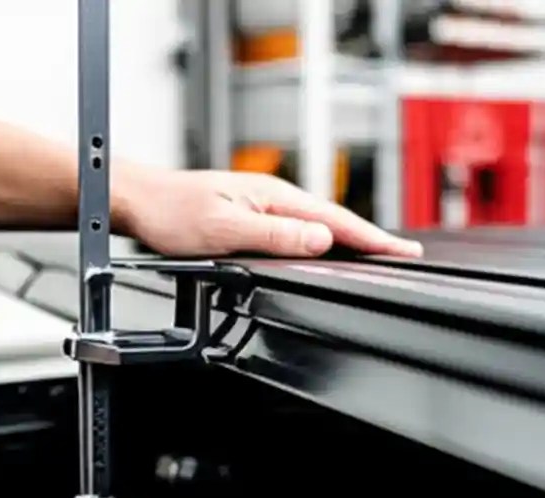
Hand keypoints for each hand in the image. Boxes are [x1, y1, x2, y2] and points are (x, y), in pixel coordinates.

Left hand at [117, 168, 424, 258]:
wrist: (140, 200)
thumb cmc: (172, 211)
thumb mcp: (224, 227)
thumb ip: (274, 234)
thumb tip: (320, 239)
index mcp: (273, 197)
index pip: (335, 221)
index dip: (372, 239)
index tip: (403, 251)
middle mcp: (273, 198)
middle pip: (334, 222)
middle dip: (371, 238)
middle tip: (404, 255)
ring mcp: (264, 206)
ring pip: (317, 226)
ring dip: (349, 239)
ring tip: (377, 253)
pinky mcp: (253, 216)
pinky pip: (298, 230)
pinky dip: (322, 240)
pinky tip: (326, 250)